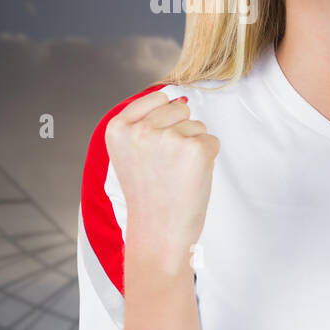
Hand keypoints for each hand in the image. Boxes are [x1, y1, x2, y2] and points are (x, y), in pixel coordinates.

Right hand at [105, 90, 220, 271]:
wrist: (158, 231)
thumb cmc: (148, 194)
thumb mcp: (130, 152)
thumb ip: (146, 122)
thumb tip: (180, 98)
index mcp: (117, 127)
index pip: (156, 98)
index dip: (163, 123)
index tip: (155, 150)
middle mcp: (140, 129)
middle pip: (179, 109)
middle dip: (180, 133)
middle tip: (166, 166)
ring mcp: (168, 138)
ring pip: (197, 125)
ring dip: (194, 147)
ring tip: (176, 174)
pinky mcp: (196, 149)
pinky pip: (212, 141)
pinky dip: (208, 158)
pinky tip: (190, 178)